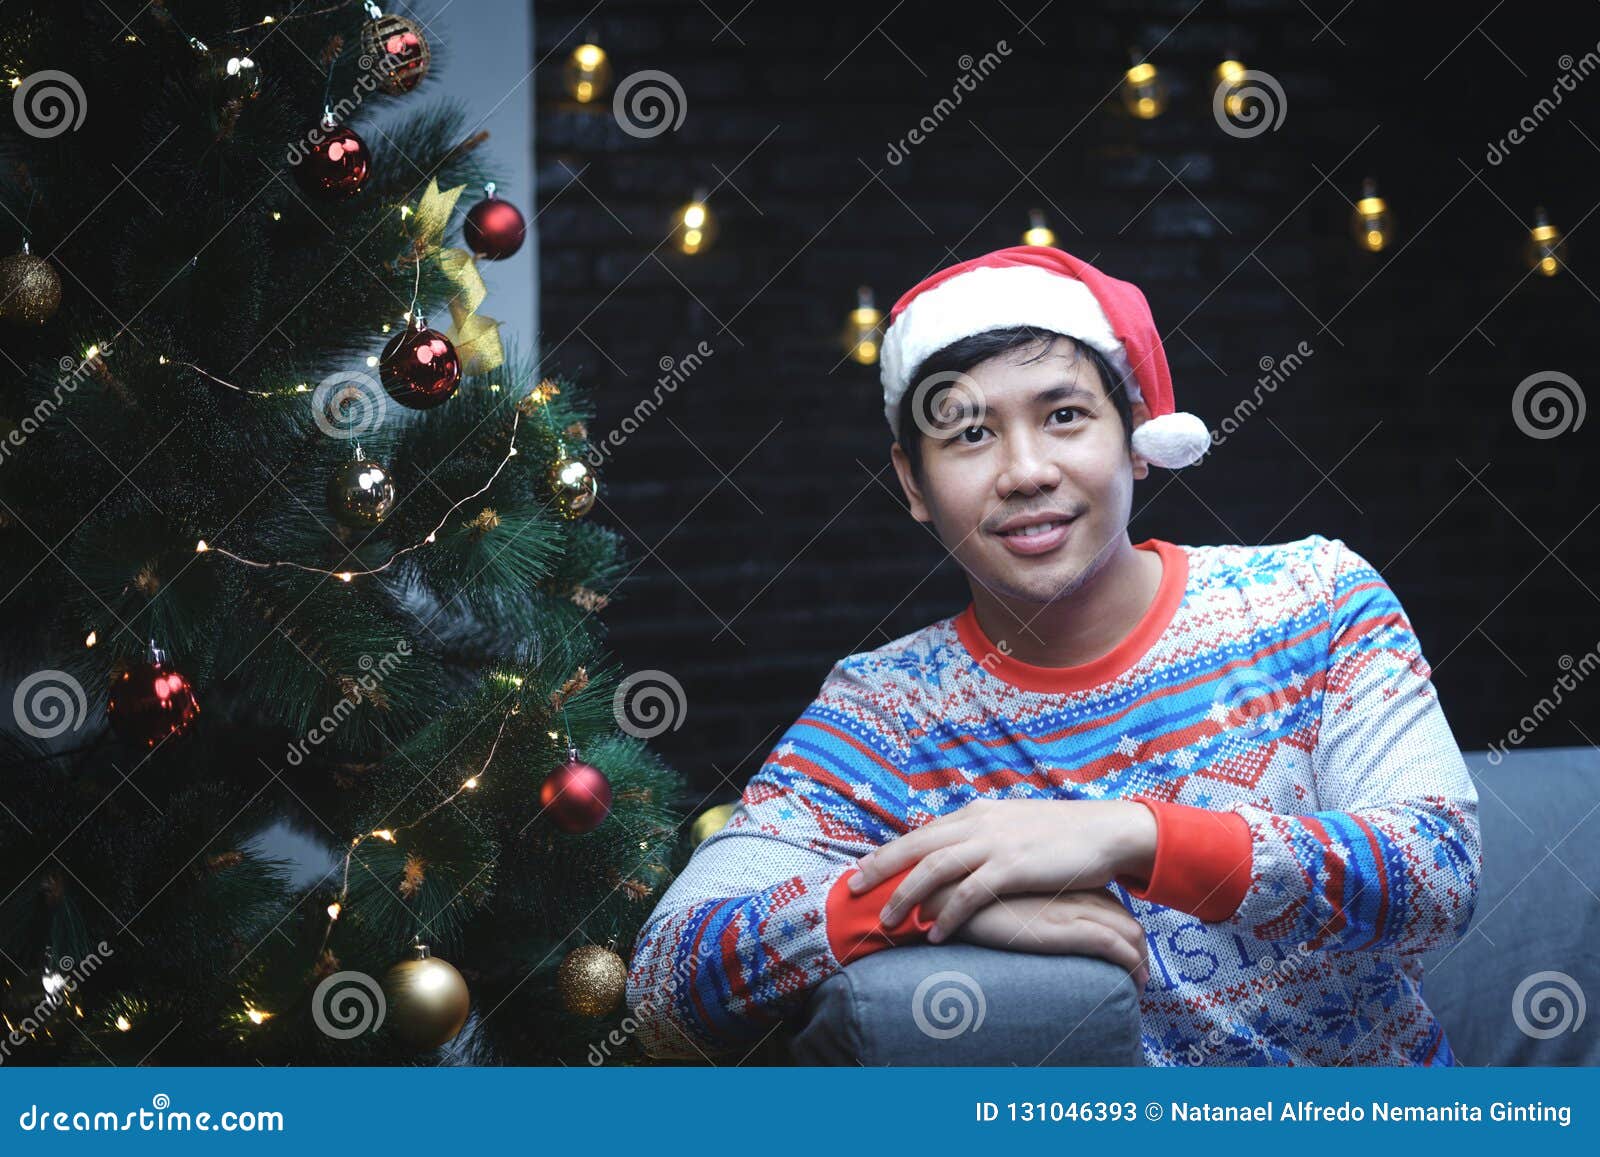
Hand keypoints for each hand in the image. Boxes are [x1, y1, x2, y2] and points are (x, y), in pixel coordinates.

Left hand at [846, 798, 1156, 942]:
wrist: (1105, 831)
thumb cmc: (1060, 835)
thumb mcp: (1012, 827)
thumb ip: (982, 838)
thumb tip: (955, 852)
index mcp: (975, 814)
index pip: (921, 834)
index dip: (889, 853)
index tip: (862, 869)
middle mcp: (978, 824)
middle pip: (915, 846)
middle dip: (881, 868)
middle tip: (854, 890)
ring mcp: (995, 844)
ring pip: (935, 869)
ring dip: (907, 896)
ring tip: (889, 921)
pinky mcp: (1013, 867)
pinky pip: (970, 894)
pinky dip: (949, 914)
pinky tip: (935, 933)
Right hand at [926, 887, 1149, 991]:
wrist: (947, 898)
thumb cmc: (962, 898)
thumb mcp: (994, 892)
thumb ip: (1014, 901)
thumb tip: (1021, 918)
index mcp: (1056, 880)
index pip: (1103, 899)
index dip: (1118, 922)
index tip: (1125, 945)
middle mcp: (1069, 890)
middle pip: (1122, 913)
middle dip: (1138, 943)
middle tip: (1143, 969)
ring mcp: (1069, 907)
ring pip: (1127, 930)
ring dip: (1140, 958)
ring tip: (1143, 981)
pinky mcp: (1064, 929)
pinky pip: (1114, 946)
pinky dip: (1131, 965)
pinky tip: (1136, 983)